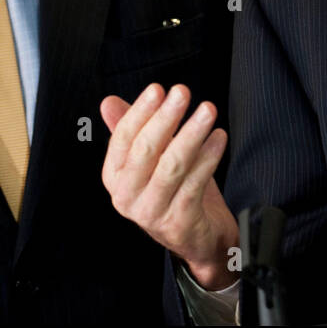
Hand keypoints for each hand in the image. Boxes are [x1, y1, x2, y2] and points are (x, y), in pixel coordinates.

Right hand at [100, 83, 237, 289]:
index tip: (158, 89)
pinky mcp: (178, 223)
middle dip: (165, 118)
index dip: (140, 112)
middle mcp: (127, 197)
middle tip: (182, 92)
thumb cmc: (174, 191)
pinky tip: (219, 137)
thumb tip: (108, 102)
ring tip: (207, 111)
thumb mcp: (152, 159)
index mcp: (115, 178)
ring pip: (171, 166)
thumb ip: (133, 130)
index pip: (122, 140)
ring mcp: (151, 213)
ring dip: (191, 134)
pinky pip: (194, 184)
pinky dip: (208, 157)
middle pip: (145, 151)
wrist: (197, 238)